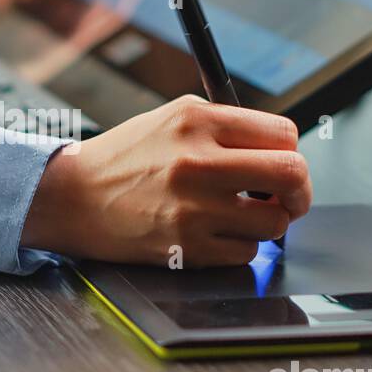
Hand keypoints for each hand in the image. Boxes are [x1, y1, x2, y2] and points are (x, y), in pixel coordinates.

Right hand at [22, 95, 312, 266]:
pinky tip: (212, 232)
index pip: (284, 135)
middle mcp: (198, 162)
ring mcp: (194, 209)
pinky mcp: (187, 247)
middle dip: (299, 190)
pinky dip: (237, 246)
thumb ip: (226, 126)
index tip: (282, 163)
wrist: (72, 198)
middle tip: (288, 197)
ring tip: (238, 215)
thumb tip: (281, 147)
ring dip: (266, 222)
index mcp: (197, 121)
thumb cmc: (125, 158)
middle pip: (292, 175)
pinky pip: (246, 253)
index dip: (291, 152)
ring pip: (274, 222)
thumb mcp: (171, 117)